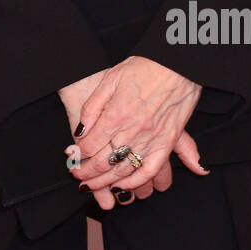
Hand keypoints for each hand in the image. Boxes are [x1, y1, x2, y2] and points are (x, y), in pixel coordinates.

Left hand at [61, 57, 208, 210]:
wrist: (177, 63)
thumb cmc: (143, 67)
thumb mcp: (110, 79)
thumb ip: (92, 107)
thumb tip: (80, 132)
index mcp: (116, 114)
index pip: (90, 145)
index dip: (79, 155)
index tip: (73, 157)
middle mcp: (133, 130)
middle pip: (104, 162)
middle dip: (87, 173)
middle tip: (78, 176)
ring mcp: (151, 138)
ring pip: (124, 170)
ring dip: (105, 181)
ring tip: (92, 186)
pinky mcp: (167, 142)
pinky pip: (150, 169)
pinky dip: (136, 181)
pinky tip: (123, 185)